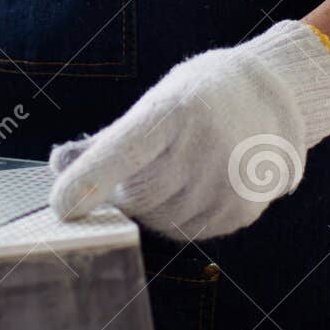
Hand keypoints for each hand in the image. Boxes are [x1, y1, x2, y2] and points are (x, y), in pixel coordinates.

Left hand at [48, 20, 329, 239]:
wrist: (270, 99)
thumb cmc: (197, 98)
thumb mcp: (155, 103)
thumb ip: (106, 140)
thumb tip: (58, 164)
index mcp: (175, 110)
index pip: (123, 151)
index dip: (89, 180)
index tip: (61, 206)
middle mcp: (205, 146)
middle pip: (137, 197)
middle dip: (124, 191)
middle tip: (136, 170)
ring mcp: (227, 181)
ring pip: (160, 220)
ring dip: (151, 207)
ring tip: (172, 172)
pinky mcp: (242, 210)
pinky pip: (187, 231)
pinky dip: (178, 216)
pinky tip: (194, 186)